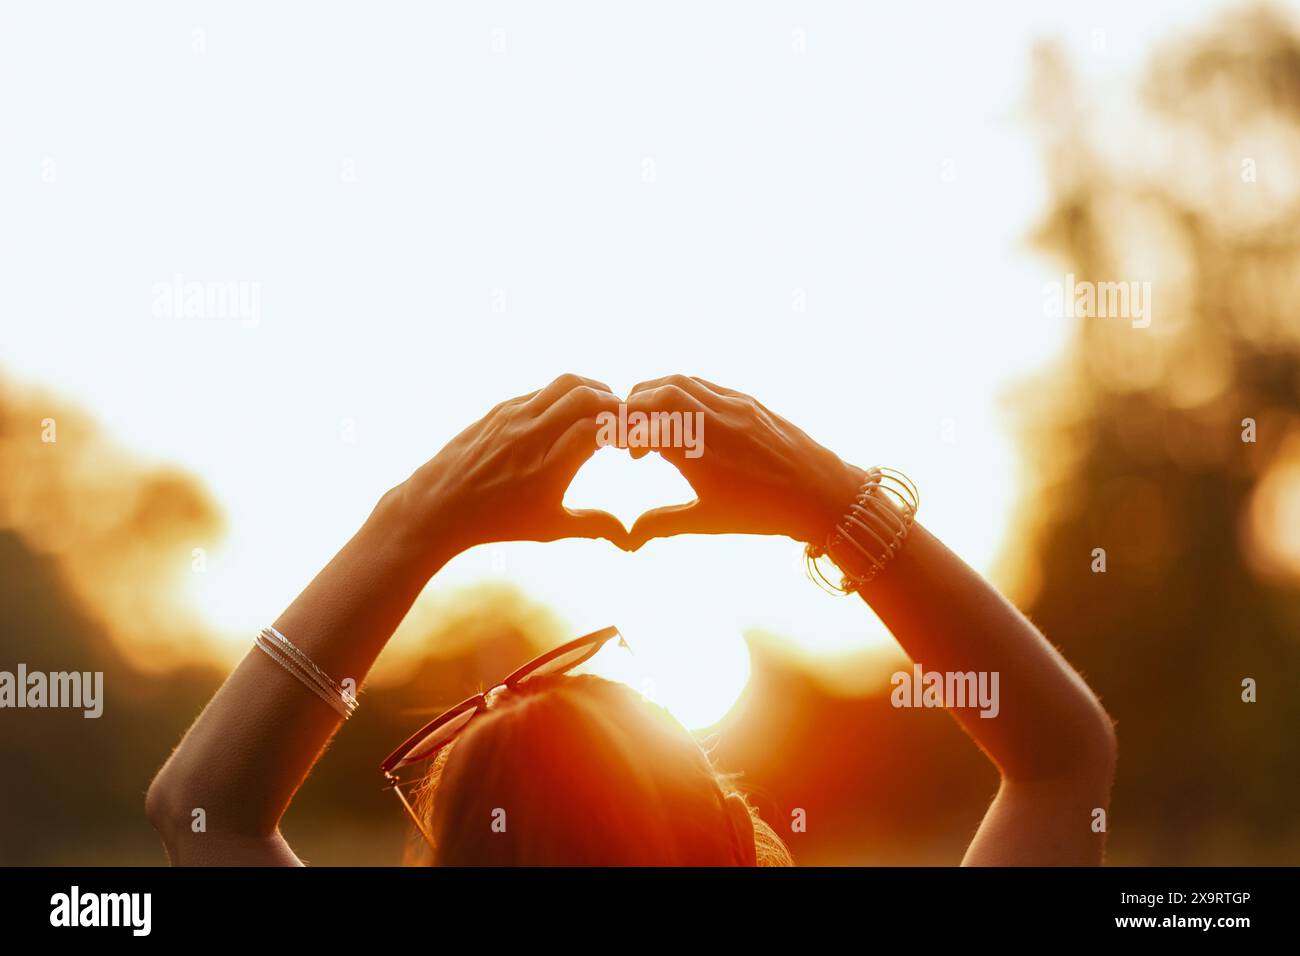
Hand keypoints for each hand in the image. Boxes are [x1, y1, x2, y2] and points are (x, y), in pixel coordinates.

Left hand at [403, 374, 629, 554]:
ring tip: (601, 409)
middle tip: (623, 418)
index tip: (631, 440)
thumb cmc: (498, 522)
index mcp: (548, 466)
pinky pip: (541, 391)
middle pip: (584, 395)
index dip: (621, 428)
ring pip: (563, 384)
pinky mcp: (500, 409)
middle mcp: (531, 435)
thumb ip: (593, 525)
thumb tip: (629, 536)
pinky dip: (564, 395)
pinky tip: (568, 414)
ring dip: (590, 390)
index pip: (596, 428)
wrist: (440, 505)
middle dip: (612, 402)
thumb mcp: (550, 528)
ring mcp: (513, 416)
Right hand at [622, 375, 863, 550]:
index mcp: (700, 451)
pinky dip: (683, 393)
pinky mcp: (748, 401)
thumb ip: (663, 522)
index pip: (646, 424)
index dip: (625, 432)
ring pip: (682, 382)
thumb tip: (629, 537)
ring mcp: (733, 405)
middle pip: (659, 393)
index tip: (623, 451)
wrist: (819, 493)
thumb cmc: (763, 511)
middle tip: (630, 434)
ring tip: (651, 422)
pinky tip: (682, 417)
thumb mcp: (708, 519)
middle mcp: (714, 420)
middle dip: (635, 407)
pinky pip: (706, 385)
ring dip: (656, 394)